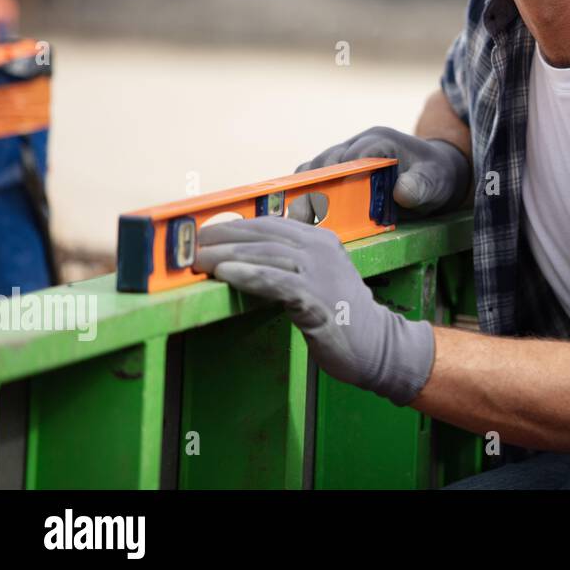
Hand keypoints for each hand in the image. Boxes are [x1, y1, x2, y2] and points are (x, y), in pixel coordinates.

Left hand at [193, 215, 435, 405]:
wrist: (377, 346)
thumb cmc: (342, 315)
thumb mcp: (319, 278)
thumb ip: (291, 263)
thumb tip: (246, 258)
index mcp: (321, 240)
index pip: (270, 223)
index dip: (234, 226)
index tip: (205, 233)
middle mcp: (321, 249)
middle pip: (263, 233)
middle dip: (224, 237)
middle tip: (192, 246)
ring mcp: (320, 272)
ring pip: (266, 254)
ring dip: (227, 255)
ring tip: (198, 261)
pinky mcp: (316, 298)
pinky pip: (275, 281)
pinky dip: (248, 275)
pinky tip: (225, 274)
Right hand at [289, 126, 469, 222]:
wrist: (433, 173)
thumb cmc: (435, 175)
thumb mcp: (436, 180)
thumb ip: (421, 185)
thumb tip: (402, 193)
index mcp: (380, 141)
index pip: (354, 156)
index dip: (340, 177)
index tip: (330, 203)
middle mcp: (356, 146)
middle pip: (325, 163)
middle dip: (313, 188)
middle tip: (304, 218)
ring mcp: (343, 158)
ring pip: (312, 171)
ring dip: (302, 193)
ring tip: (298, 222)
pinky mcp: (336, 173)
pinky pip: (312, 181)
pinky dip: (303, 197)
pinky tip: (302, 220)